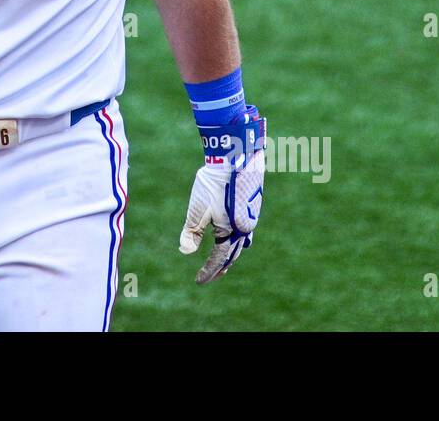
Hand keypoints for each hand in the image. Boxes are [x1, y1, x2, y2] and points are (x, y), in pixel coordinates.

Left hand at [179, 106, 265, 283]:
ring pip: (243, 240)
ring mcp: (252, 215)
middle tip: (214, 274)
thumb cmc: (215, 184)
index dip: (208, 271)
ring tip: (228, 256)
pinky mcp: (253, 203)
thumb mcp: (197, 209)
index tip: (198, 281)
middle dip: (222, 265)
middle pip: (233, 253)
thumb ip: (192, 232)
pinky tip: (239, 229)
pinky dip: (240, 234)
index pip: (218, 258)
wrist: (238, 157)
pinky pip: (247, 225)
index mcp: (232, 232)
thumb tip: (185, 252)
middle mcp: (246, 228)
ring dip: (234, 250)